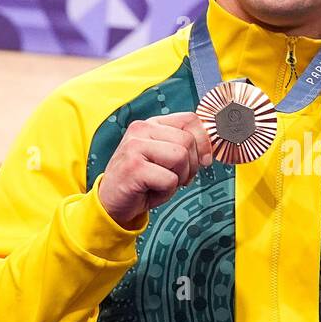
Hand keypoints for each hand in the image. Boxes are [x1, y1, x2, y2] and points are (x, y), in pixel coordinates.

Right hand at [98, 112, 212, 226]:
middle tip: (176, 178)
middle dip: (191, 166)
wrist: (112, 202)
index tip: (204, 160)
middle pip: (188, 141)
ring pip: (181, 157)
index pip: (190, 119)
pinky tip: (151, 191)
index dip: (204, 142)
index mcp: (152, 124)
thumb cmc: (143, 181)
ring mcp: (135, 147)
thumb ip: (183, 147)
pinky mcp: (133, 167)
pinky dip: (166, 192)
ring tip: (162, 183)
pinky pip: (169, 180)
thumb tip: (208, 152)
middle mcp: (142, 130)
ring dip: (178, 178)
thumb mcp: (165, 159)